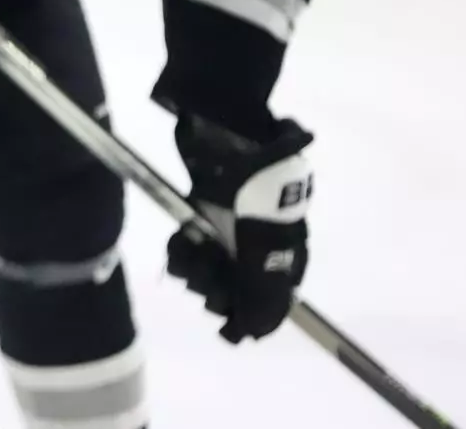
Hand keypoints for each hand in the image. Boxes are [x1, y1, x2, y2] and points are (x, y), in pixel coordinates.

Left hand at [167, 114, 312, 342]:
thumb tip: (256, 334)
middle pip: (233, 290)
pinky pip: (185, 250)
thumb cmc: (255, 185)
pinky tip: (180, 241)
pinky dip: (178, 251)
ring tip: (194, 250)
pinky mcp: (199, 215)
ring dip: (194, 270)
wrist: (225, 130)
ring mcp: (227, 230)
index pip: (269, 301)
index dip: (246, 313)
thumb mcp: (269, 243)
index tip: (228, 317)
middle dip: (216, 288)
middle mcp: (257, 246)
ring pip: (204, 273)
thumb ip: (265, 291)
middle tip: (211, 268)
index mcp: (286, 251)